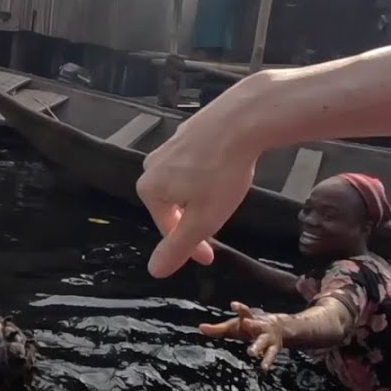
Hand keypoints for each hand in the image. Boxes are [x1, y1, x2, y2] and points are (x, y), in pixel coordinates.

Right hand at [136, 92, 262, 277]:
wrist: (242, 120)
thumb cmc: (221, 173)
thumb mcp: (202, 220)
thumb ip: (177, 247)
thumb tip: (154, 271)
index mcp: (148, 188)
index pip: (168, 229)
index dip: (191, 247)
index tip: (211, 257)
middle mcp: (152, 165)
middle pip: (172, 205)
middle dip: (194, 218)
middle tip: (219, 222)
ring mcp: (169, 145)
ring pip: (183, 184)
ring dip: (201, 196)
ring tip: (224, 197)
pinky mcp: (188, 132)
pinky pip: (193, 164)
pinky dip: (207, 174)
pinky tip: (225, 172)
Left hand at [199, 301, 285, 370]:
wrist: (279, 328)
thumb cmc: (249, 327)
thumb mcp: (233, 326)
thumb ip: (217, 329)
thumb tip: (200, 327)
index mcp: (249, 319)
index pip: (244, 311)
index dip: (239, 308)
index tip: (233, 304)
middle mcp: (259, 326)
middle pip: (255, 324)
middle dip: (252, 324)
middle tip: (246, 323)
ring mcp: (267, 337)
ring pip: (263, 341)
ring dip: (258, 346)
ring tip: (251, 353)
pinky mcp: (274, 348)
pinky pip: (270, 355)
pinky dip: (267, 361)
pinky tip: (263, 368)